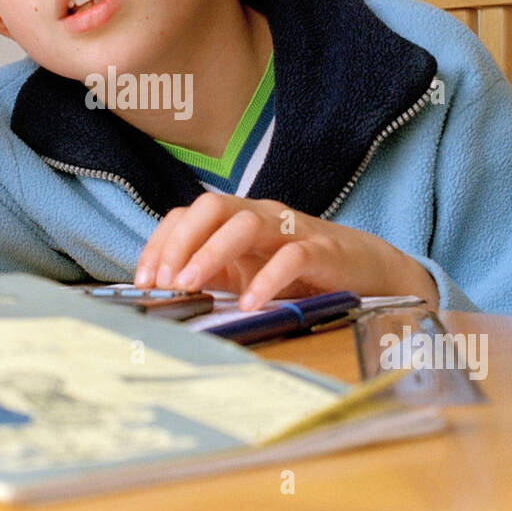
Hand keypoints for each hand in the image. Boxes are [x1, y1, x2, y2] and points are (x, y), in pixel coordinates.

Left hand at [133, 193, 438, 308]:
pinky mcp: (322, 251)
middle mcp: (260, 216)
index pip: (187, 215)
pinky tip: (250, 303)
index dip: (161, 242)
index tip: (144, 279)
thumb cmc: (300, 274)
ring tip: (192, 285)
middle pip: (211, 206)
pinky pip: (291, 257)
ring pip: (245, 224)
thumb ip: (213, 277)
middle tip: (164, 280)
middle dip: (181, 241)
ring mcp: (291, 230)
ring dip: (212, 253)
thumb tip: (165, 293)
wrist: (367, 271)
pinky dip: (267, 280)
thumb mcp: (248, 275)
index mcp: (236, 219)